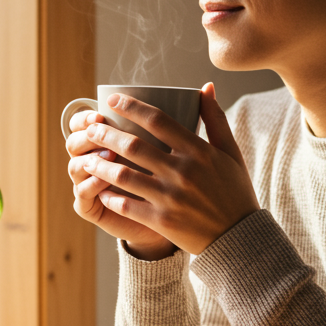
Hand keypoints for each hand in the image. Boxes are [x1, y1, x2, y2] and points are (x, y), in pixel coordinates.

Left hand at [77, 83, 259, 254]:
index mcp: (199, 151)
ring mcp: (171, 197)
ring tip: (85, 160)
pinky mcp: (162, 221)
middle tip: (91, 128)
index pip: (157, 120)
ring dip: (100, 165)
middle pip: (134, 145)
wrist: (240, 238)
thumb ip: (215, 119)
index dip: (130, 107)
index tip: (112, 100)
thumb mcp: (231, 152)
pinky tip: (100, 191)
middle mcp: (183, 171)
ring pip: (124, 174)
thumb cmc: (235, 191)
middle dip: (106, 134)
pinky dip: (110, 196)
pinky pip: (127, 205)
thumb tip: (206, 86)